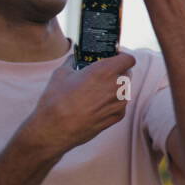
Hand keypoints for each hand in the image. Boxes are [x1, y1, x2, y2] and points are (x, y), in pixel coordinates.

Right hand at [19, 53, 135, 158]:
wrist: (55, 128)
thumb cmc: (56, 99)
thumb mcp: (62, 73)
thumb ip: (74, 61)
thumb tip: (75, 57)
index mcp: (104, 71)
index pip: (129, 59)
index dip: (122, 56)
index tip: (115, 57)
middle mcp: (116, 86)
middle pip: (127, 74)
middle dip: (117, 72)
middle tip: (103, 74)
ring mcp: (118, 103)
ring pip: (125, 90)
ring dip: (115, 88)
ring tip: (97, 90)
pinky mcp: (117, 117)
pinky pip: (120, 105)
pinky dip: (113, 102)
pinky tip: (97, 104)